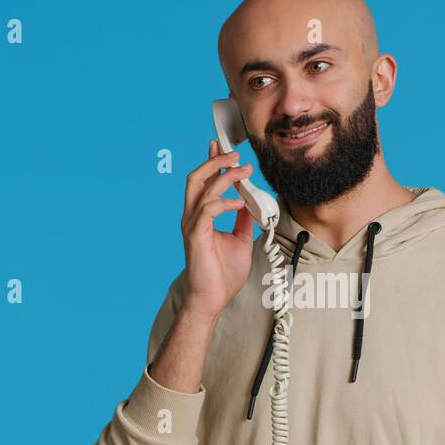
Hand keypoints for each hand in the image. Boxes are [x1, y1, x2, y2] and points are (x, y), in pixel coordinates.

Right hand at [180, 140, 257, 319]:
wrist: (213, 298)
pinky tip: (239, 203)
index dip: (212, 162)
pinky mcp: (196, 236)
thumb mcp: (241, 239)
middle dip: (215, 161)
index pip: (204, 181)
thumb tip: (252, 202)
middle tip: (235, 153)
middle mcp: (193, 217)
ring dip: (223, 176)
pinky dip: (224, 202)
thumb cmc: (223, 273)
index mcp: (201, 216)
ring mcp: (192, 225)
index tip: (222, 146)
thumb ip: (244, 220)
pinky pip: (208, 210)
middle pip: (196, 178)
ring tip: (242, 169)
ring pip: (201, 188)